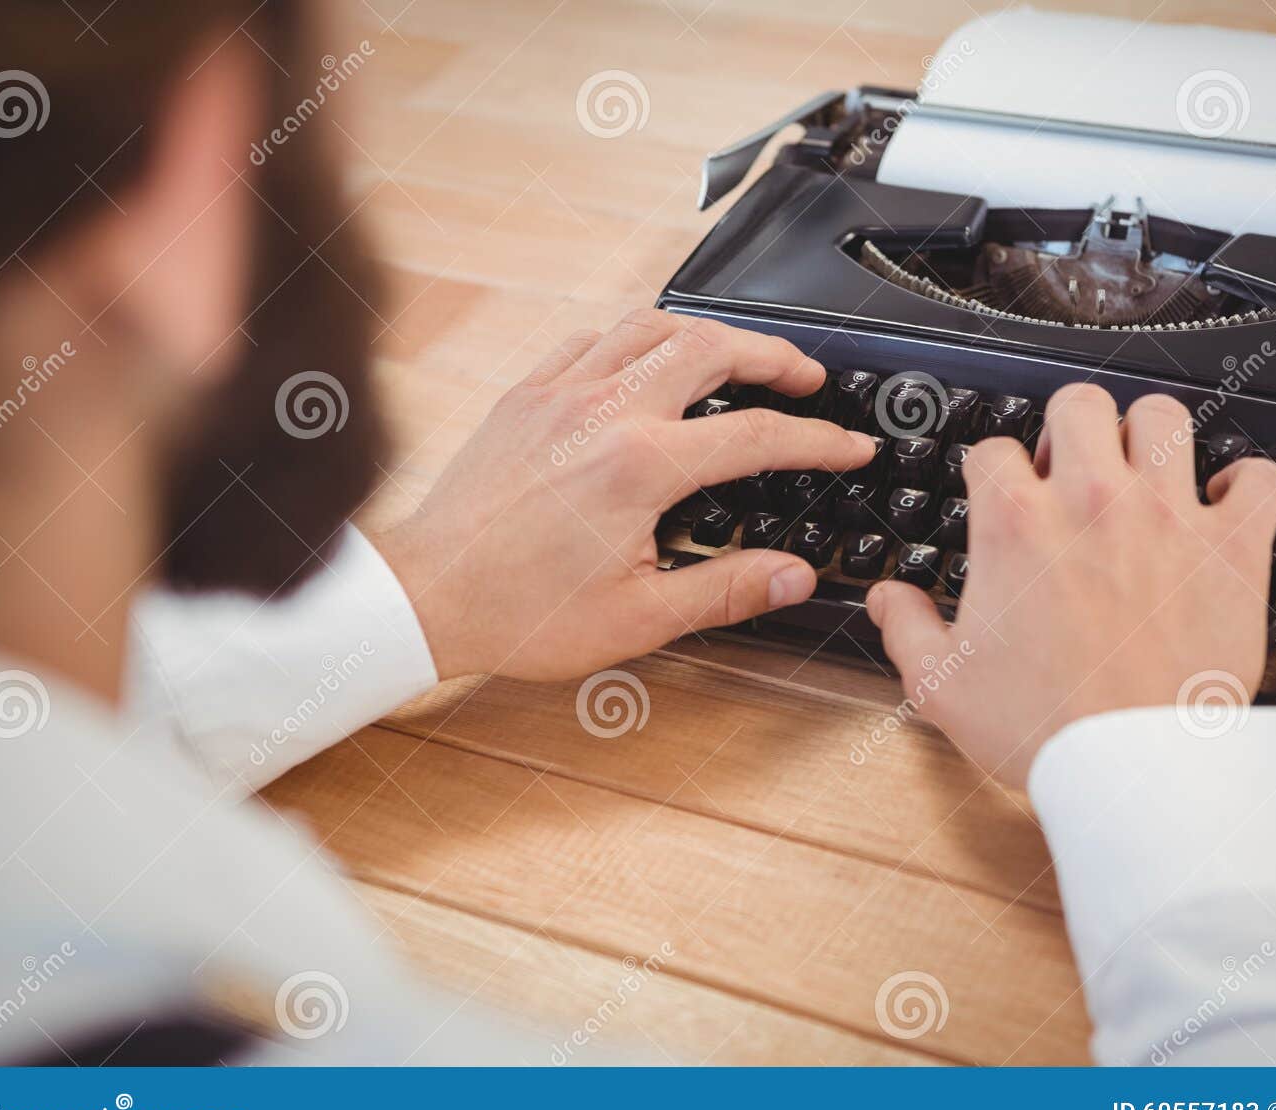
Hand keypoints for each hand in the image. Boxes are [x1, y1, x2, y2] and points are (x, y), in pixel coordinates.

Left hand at [371, 310, 873, 680]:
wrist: (427, 595)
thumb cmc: (518, 612)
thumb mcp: (639, 619)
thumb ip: (726, 590)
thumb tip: (793, 576)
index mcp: (640, 468)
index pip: (757, 435)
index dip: (818, 440)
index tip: (848, 446)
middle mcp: (603, 414)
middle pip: (710, 347)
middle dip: (772, 355)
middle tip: (805, 377)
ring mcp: (560, 395)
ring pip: (650, 325)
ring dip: (707, 332)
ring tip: (738, 354)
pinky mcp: (526, 396)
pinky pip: (591, 338)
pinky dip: (635, 338)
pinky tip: (647, 359)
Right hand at [865, 382, 1275, 780]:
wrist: (1132, 767)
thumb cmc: (1045, 727)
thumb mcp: (942, 685)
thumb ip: (907, 628)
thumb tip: (889, 597)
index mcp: (1016, 525)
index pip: (992, 451)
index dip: (993, 474)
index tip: (1003, 498)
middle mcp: (1092, 502)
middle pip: (1078, 404)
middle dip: (1068, 428)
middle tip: (1071, 468)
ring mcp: (1167, 517)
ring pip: (1163, 417)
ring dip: (1148, 436)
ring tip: (1143, 469)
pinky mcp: (1230, 548)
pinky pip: (1256, 478)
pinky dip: (1243, 481)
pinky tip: (1223, 501)